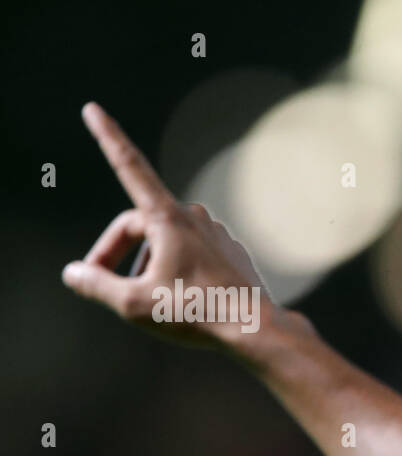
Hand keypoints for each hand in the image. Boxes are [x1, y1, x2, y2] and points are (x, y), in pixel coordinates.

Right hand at [62, 102, 299, 351]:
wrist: (255, 328)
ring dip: (147, 264)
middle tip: (100, 282)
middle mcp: (193, 217)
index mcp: (167, 218)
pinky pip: (191, 254)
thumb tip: (74, 273)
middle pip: (137, 224)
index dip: (108, 137)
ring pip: (165, 242)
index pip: (129, 167)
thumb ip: (97, 284)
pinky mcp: (230, 251)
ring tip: (149, 299)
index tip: (93, 109)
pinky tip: (183, 300)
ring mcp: (215, 233)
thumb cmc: (197, 314)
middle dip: (114, 251)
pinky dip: (175, 271)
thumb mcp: (134, 303)